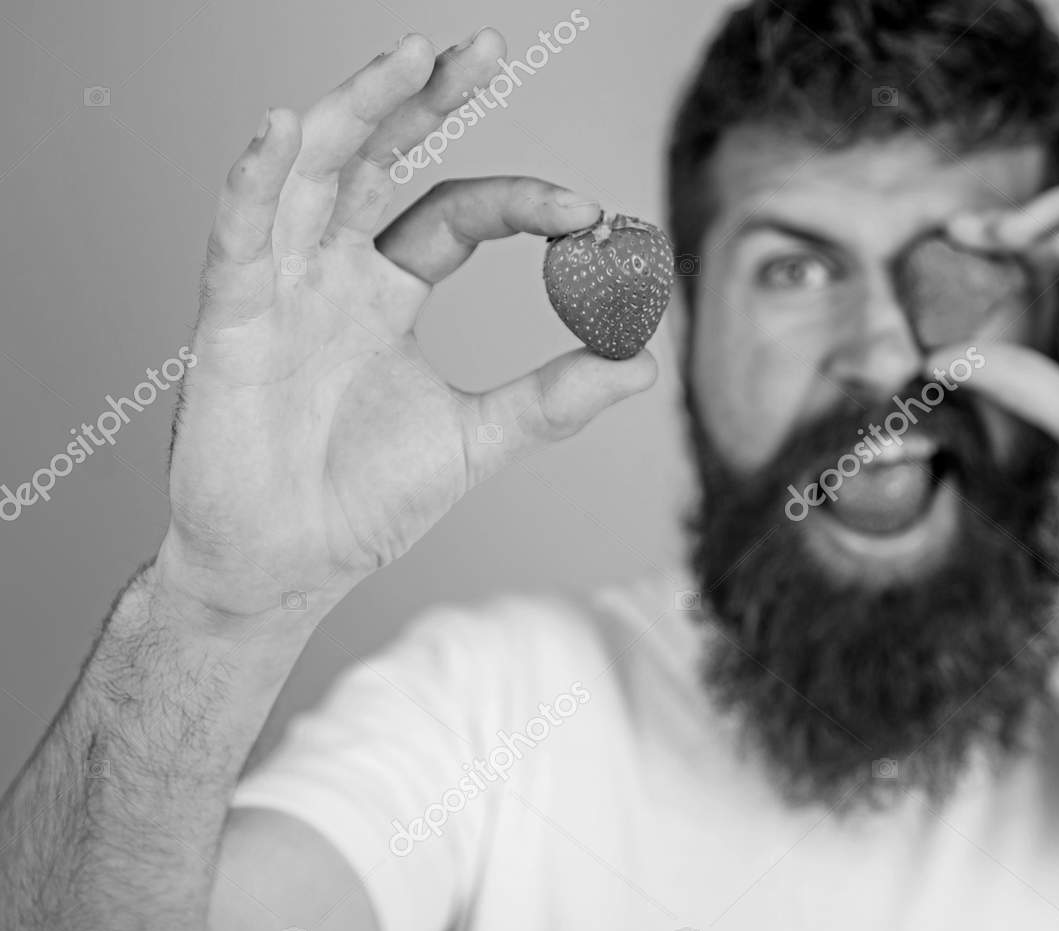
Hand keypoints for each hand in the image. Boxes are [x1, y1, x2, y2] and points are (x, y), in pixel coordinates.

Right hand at [155, 30, 656, 627]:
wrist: (289, 566)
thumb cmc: (364, 502)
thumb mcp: (478, 440)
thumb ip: (554, 399)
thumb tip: (643, 363)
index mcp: (387, 292)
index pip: (457, 214)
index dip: (522, 204)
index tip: (590, 213)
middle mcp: (331, 271)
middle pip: (375, 157)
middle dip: (423, 99)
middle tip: (482, 48)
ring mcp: (279, 285)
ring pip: (311, 171)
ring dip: (355, 109)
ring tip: (408, 56)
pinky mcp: (230, 316)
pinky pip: (239, 232)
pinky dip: (256, 179)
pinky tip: (284, 128)